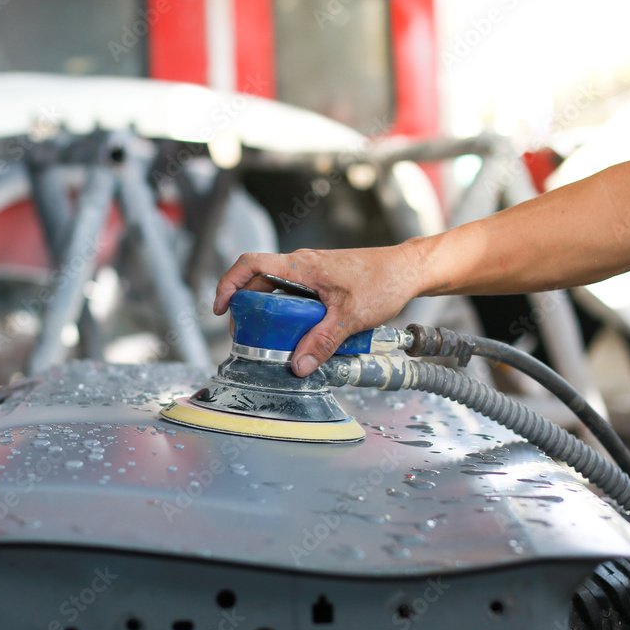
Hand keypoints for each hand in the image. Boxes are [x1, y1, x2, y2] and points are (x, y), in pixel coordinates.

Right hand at [214, 243, 422, 375]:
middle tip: (246, 335)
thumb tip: (298, 366)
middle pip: (259, 282)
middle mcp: (302, 266)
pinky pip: (295, 296)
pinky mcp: (323, 282)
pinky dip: (289, 314)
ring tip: (269, 340)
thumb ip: (322, 342)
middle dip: (246, 308)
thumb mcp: (350, 317)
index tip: (221, 308)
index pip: (250, 264)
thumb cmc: (383, 281)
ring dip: (269, 313)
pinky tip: (299, 334)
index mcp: (301, 266)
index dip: (228, 284)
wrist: (408, 270)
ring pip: (277, 291)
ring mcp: (312, 273)